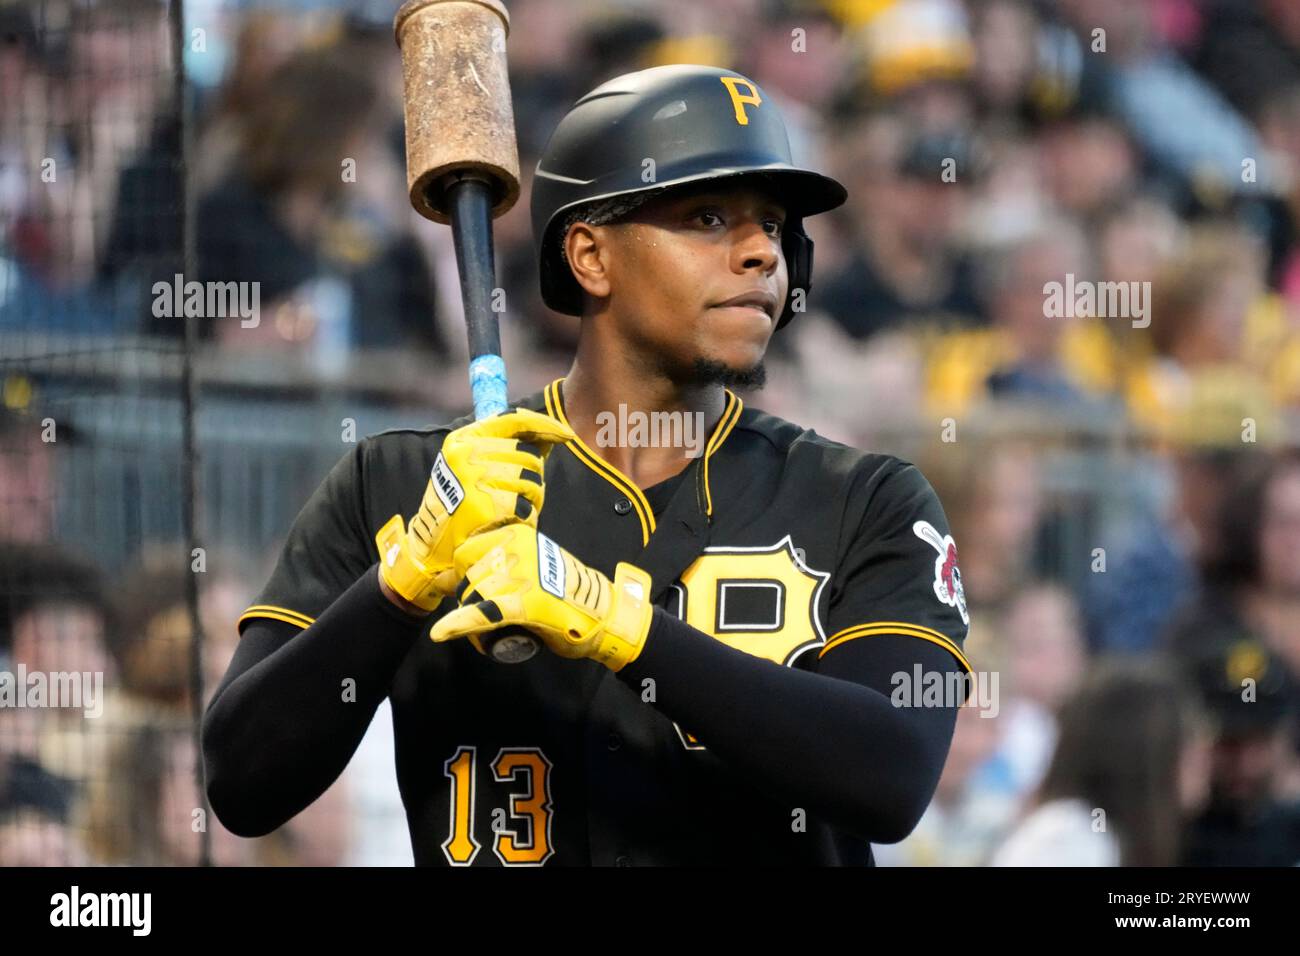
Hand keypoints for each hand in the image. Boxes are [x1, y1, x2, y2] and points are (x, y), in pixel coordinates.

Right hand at [376, 409, 575, 611]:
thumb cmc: (461, 509)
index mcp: (461, 441)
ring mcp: (477, 478)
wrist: (433, 550)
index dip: (544, 425)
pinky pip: (528, 502)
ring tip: (507, 509)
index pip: (513, 420)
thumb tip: (549, 435)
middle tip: (513, 495)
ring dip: (530, 495)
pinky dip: (525, 514)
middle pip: (527, 453)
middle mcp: (467, 454)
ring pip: (532, 476)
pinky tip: (507, 522)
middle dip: (531, 474)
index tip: (566, 434)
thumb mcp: (473, 470)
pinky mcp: (490, 503)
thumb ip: (507, 449)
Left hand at [429, 524, 653, 671]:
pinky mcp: (523, 604)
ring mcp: (518, 576)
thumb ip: (501, 564)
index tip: (474, 588)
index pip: (467, 553)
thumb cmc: (564, 592)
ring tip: (491, 634)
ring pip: (472, 598)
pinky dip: (460, 624)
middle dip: (469, 600)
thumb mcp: (531, 565)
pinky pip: (483, 613)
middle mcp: (515, 549)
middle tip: (489, 617)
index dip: (465, 575)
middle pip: (467, 578)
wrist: (602, 613)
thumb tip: (449, 575)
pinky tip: (442, 633)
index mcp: (516, 534)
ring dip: (472, 621)